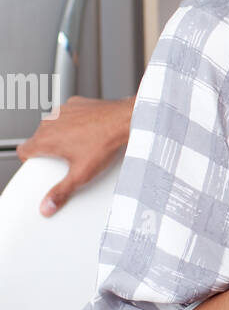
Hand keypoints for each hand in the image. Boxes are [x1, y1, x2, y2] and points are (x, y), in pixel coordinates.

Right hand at [16, 95, 133, 215]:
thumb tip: (48, 206)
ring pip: (53, 126)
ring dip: (61, 135)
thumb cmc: (104, 143)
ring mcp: (62, 111)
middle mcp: (50, 122)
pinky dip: (74, 123)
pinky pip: (68, 115)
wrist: (124, 121)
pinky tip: (88, 132)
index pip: (23, 150)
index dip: (29, 160)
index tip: (39, 165)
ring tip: (79, 146)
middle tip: (65, 160)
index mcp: (46, 139)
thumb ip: (62, 191)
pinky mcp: (75, 104)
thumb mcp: (81, 174)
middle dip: (49, 150)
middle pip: (39, 139)